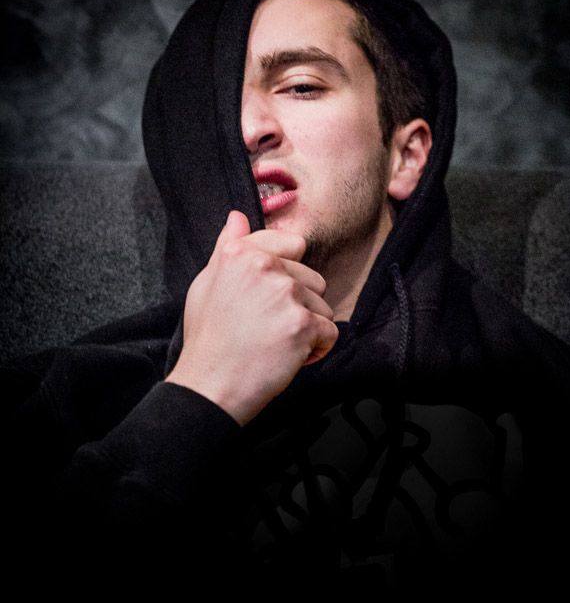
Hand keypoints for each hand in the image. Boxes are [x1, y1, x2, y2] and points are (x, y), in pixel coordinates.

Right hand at [165, 210, 338, 424]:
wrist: (210, 386)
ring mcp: (285, 294)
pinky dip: (316, 348)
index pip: (294, 245)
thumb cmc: (208, 339)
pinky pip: (329, 332)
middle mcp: (265, 267)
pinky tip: (289, 357)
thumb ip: (227, 246)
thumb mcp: (207, 284)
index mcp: (241, 253)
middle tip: (267, 327)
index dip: (288, 274)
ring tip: (276, 343)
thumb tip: (238, 216)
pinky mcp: (303, 324)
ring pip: (322, 306)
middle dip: (298, 305)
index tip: (269, 297)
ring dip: (307, 327)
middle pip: (312, 279)